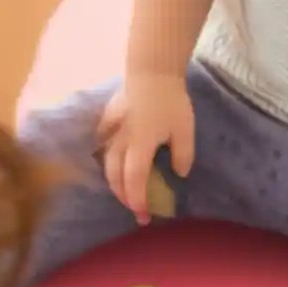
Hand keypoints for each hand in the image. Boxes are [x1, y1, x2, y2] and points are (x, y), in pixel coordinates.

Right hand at [95, 72, 194, 224]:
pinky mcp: (108, 118)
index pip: (134, 180)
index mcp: (140, 146)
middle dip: (124, 196)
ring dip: (114, 180)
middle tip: (135, 209)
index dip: (137, 200)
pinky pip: (102, 142)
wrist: (152, 72)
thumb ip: (182, 155)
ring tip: (124, 190)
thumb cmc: (171, 101)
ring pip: (106, 161)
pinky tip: (111, 158)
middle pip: (116, 175)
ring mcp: (112, 129)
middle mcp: (121, 142)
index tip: (143, 215)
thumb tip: (178, 174)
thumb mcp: (185, 130)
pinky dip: (105, 156)